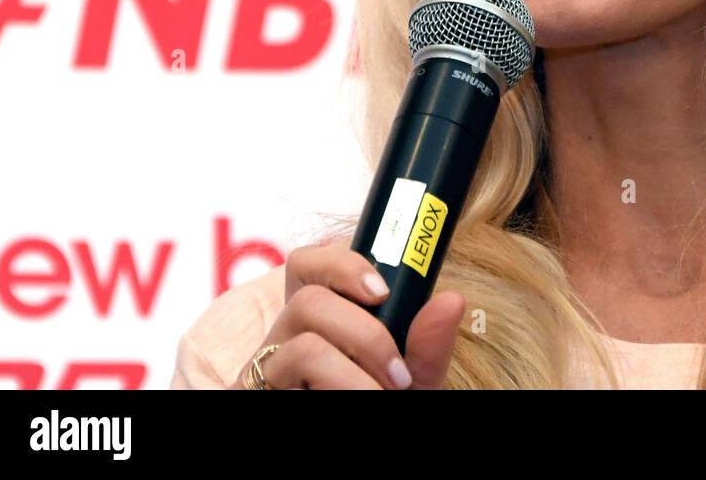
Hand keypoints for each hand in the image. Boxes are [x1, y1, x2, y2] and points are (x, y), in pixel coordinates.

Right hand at [228, 236, 465, 389]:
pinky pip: (285, 372)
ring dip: (352, 368)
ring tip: (380, 395)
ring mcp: (269, 366)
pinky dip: (335, 384)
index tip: (382, 290)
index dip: (342, 262)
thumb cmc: (379, 401)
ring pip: (301, 339)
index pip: (310, 263)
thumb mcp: (411, 377)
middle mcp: (288, 335)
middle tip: (398, 373)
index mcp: (322, 317)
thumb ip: (428, 344)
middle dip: (364, 332)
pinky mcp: (254, 390)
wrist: (359, 443)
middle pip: (309, 298)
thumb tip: (452, 300)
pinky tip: (350, 400)